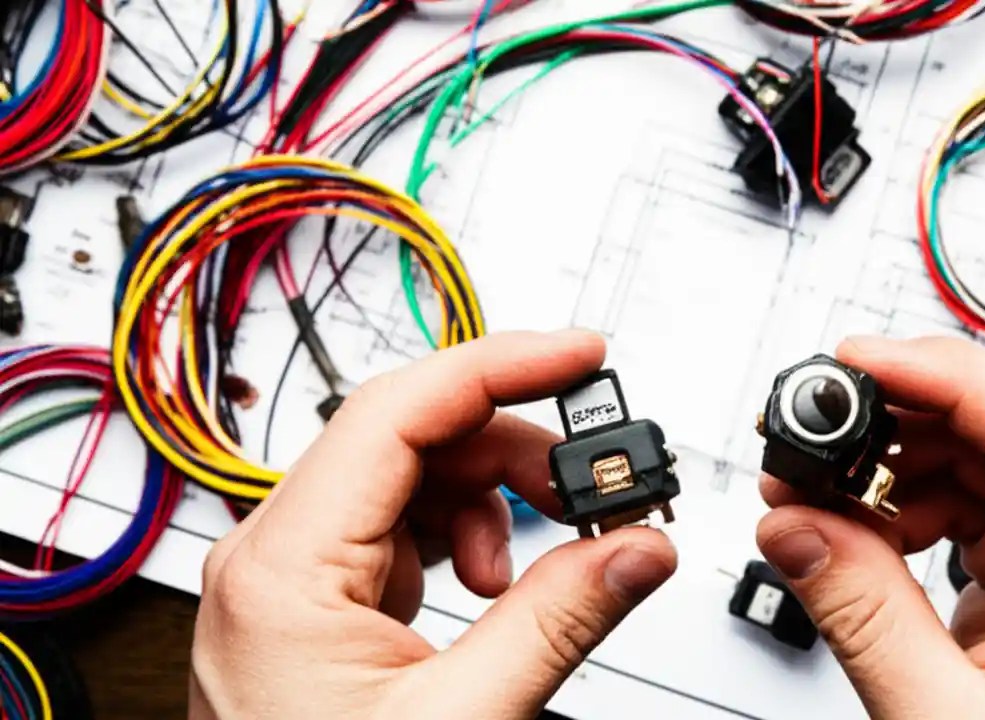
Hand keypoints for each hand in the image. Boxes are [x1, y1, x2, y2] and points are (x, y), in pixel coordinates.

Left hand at [189, 330, 677, 719]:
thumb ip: (559, 621)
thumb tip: (635, 547)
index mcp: (282, 568)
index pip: (399, 409)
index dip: (503, 366)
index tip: (581, 353)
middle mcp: (273, 557)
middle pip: (410, 436)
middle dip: (514, 447)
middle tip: (595, 486)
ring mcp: (295, 579)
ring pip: (411, 479)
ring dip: (493, 498)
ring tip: (543, 557)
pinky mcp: (321, 605)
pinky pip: (402, 531)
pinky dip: (466, 539)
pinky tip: (495, 584)